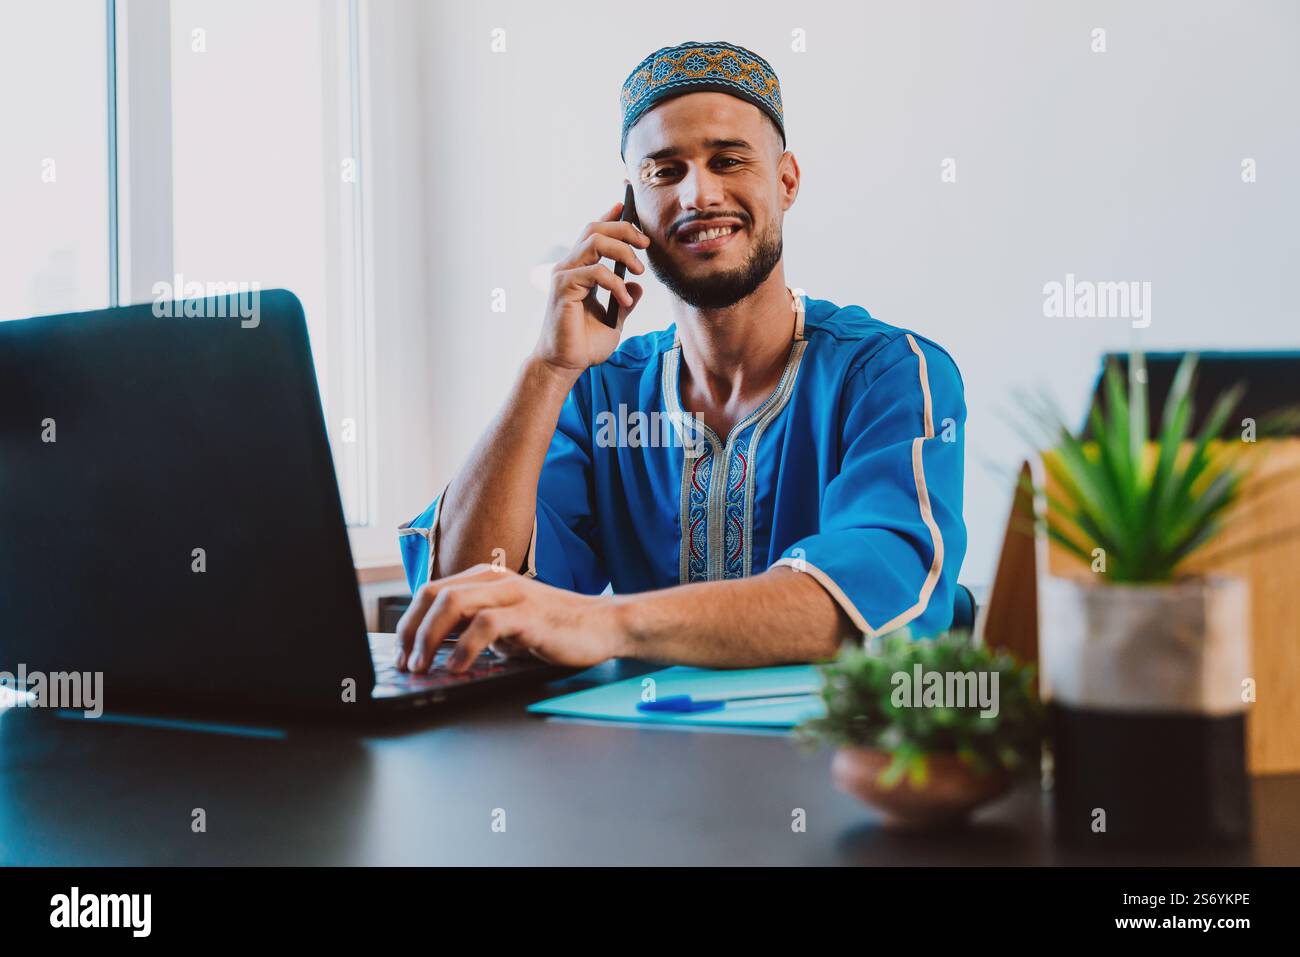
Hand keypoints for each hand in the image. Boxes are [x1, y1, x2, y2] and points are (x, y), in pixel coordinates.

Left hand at [394, 565, 623, 672]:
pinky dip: (465, 647)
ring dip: (430, 638)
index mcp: (487, 580)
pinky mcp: (529, 615)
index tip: (401, 652)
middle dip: (411, 630)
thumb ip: (478, 629)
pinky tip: (457, 666)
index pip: (432, 592)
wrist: (603, 626)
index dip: (410, 622)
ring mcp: (513, 596)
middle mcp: (496, 581)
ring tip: (422, 666)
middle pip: (435, 595)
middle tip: (406, 662)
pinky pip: (486, 625)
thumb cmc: (556, 628)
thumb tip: (440, 650)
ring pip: (454, 604)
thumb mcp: (509, 626)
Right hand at [531, 199, 650, 377]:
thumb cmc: (584, 344)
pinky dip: (616, 285)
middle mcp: (568, 267)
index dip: (609, 216)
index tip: (626, 205)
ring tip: (640, 271)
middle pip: (595, 230)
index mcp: (578, 269)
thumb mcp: (614, 318)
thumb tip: (637, 286)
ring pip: (594, 243)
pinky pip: (595, 273)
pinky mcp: (563, 289)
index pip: (593, 233)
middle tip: (646, 244)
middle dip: (624, 230)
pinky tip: (624, 302)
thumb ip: (624, 298)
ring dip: (623, 252)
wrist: (566, 365)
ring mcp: (564, 276)